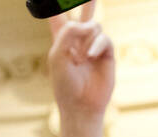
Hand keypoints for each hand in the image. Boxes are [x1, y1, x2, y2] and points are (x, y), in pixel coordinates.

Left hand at [47, 3, 114, 119]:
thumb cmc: (65, 84)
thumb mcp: (58, 55)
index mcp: (61, 41)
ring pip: (94, 24)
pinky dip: (97, 45)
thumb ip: (69, 32)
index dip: (56, 7)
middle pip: (82, 14)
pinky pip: (104, 38)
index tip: (51, 0)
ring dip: (87, 38)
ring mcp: (93, 46)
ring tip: (82, 58)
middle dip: (87, 2)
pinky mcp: (106, 53)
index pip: (58, 17)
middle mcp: (77, 41)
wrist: (81, 105)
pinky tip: (90, 57)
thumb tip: (89, 24)